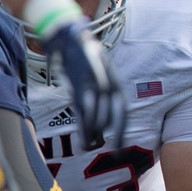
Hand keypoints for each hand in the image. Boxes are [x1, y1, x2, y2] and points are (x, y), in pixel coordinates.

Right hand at [42, 18, 125, 150]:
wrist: (70, 38)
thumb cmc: (83, 59)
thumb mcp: (97, 74)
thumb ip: (99, 92)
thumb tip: (97, 113)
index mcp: (114, 83)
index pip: (121, 111)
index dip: (121, 129)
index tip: (121, 145)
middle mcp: (108, 86)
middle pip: (112, 116)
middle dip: (115, 135)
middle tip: (114, 152)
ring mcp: (94, 86)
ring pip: (97, 116)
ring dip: (93, 134)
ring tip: (89, 147)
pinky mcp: (79, 85)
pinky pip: (84, 110)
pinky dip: (84, 126)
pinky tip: (83, 137)